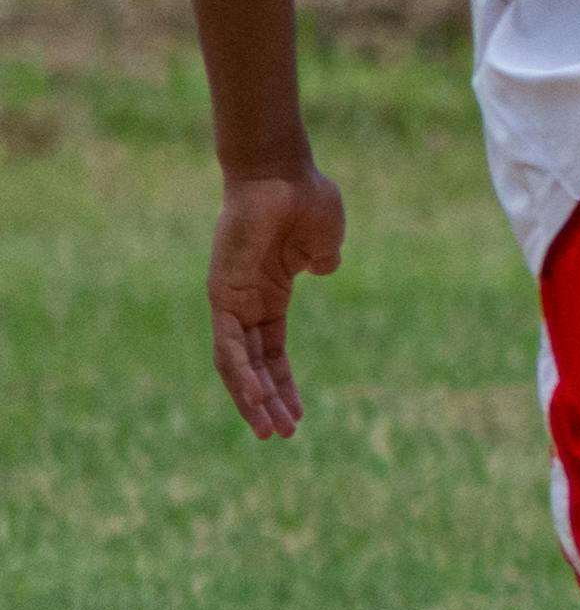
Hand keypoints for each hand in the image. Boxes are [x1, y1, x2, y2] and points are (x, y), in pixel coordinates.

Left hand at [205, 163, 346, 439]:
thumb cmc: (306, 198)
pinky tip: (256, 399)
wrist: (282, 174)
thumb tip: (323, 267)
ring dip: (251, 399)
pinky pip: (229, 346)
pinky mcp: (223, 295)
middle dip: (267, 402)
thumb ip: (323, 259)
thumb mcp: (325, 240)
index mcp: (269, 295)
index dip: (284, 384)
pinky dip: (241, 374)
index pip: (273, 352)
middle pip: (253, 366)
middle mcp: (245, 303)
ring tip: (268, 431)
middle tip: (279, 435)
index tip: (298, 416)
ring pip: (237, 365)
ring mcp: (231, 300)